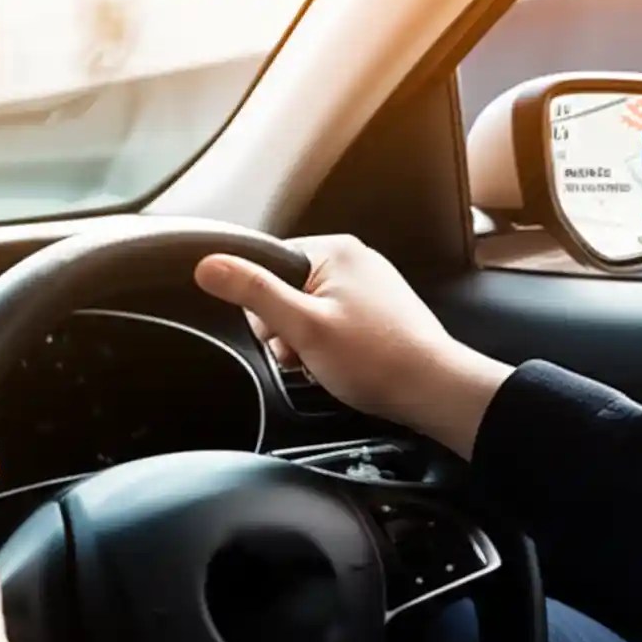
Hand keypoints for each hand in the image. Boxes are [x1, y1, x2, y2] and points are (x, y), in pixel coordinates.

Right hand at [194, 235, 511, 457]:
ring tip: (328, 361)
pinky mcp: (375, 310)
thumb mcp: (303, 326)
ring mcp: (366, 285)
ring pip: (306, 312)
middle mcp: (352, 259)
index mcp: (333, 251)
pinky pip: (330, 322)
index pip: (266, 266)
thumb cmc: (377, 360)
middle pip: (284, 291)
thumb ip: (253, 292)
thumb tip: (208, 264)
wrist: (434, 391)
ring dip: (305, 343)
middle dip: (286, 330)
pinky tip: (341, 364)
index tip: (282, 333)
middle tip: (306, 352)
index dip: (263, 308)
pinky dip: (327, 347)